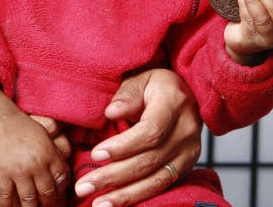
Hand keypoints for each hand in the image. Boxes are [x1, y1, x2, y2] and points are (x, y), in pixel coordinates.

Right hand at [0, 112, 69, 206]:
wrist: (0, 120)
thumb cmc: (24, 128)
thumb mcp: (46, 137)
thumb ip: (55, 155)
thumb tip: (64, 176)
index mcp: (49, 154)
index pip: (61, 180)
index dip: (61, 193)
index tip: (59, 199)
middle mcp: (36, 164)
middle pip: (47, 193)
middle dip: (49, 204)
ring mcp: (18, 170)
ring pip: (29, 200)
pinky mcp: (2, 174)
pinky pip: (7, 197)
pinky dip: (9, 206)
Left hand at [74, 69, 201, 205]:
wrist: (186, 93)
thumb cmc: (156, 85)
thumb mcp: (141, 79)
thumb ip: (127, 94)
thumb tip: (111, 113)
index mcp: (174, 105)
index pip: (150, 131)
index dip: (123, 146)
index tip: (97, 154)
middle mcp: (186, 132)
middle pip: (149, 160)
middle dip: (114, 176)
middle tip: (84, 186)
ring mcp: (188, 153)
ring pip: (156, 180)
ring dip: (125, 195)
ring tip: (98, 203)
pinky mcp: (185, 167)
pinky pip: (161, 186)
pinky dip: (138, 197)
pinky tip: (116, 203)